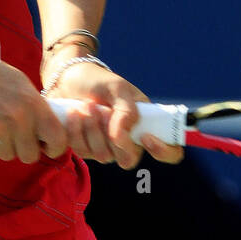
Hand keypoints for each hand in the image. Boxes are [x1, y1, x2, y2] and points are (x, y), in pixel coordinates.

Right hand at [0, 37, 67, 163]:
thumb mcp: (18, 83)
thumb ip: (35, 107)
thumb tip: (50, 131)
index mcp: (32, 102)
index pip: (57, 138)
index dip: (54, 148)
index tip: (46, 147)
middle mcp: (18, 117)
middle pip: (30, 156)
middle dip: (22, 150)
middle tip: (12, 137)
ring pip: (7, 155)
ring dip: (0, 145)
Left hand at [46, 60, 184, 169]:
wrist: (70, 79)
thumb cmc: (100, 81)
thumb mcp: (118, 88)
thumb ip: (126, 112)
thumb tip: (121, 137)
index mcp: (147, 125)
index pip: (170, 151)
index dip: (163, 151)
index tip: (145, 137)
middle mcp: (130, 142)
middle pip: (129, 159)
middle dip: (112, 134)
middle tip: (102, 109)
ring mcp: (107, 149)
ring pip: (103, 156)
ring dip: (92, 128)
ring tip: (87, 105)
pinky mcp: (86, 150)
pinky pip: (83, 151)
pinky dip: (77, 130)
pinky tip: (75, 112)